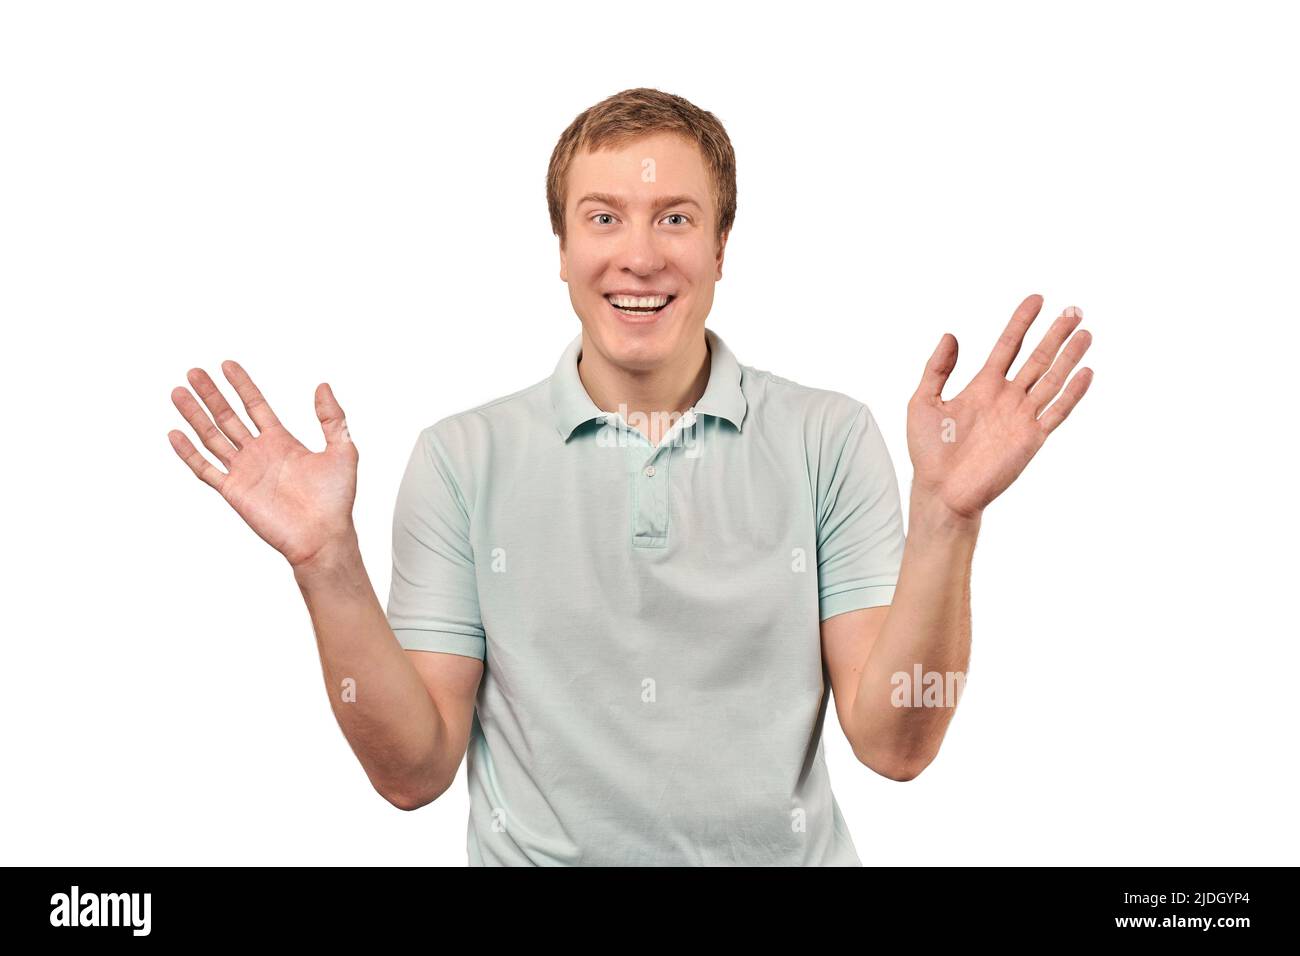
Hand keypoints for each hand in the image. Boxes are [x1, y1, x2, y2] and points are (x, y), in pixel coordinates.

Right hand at [168, 360, 358, 568]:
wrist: (323, 536)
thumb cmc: (336, 500)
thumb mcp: (343, 450)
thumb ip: (333, 417)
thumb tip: (322, 386)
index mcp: (282, 441)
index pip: (255, 405)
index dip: (241, 385)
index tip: (227, 365)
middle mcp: (259, 453)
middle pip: (228, 416)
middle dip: (211, 394)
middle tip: (194, 372)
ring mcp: (244, 471)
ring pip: (212, 437)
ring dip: (195, 415)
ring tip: (179, 392)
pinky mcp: (233, 491)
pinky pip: (205, 469)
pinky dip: (188, 452)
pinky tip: (175, 433)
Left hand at [906, 294, 1092, 520]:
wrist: (941, 491)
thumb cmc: (929, 452)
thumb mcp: (923, 402)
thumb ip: (937, 368)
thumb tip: (951, 335)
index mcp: (982, 386)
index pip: (1007, 346)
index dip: (1021, 322)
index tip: (1036, 299)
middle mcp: (1006, 398)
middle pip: (1037, 358)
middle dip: (1054, 334)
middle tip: (1074, 310)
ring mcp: (1021, 417)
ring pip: (1051, 379)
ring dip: (1069, 356)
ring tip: (1085, 333)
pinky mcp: (1031, 438)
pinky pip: (1057, 412)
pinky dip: (1072, 393)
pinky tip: (1085, 372)